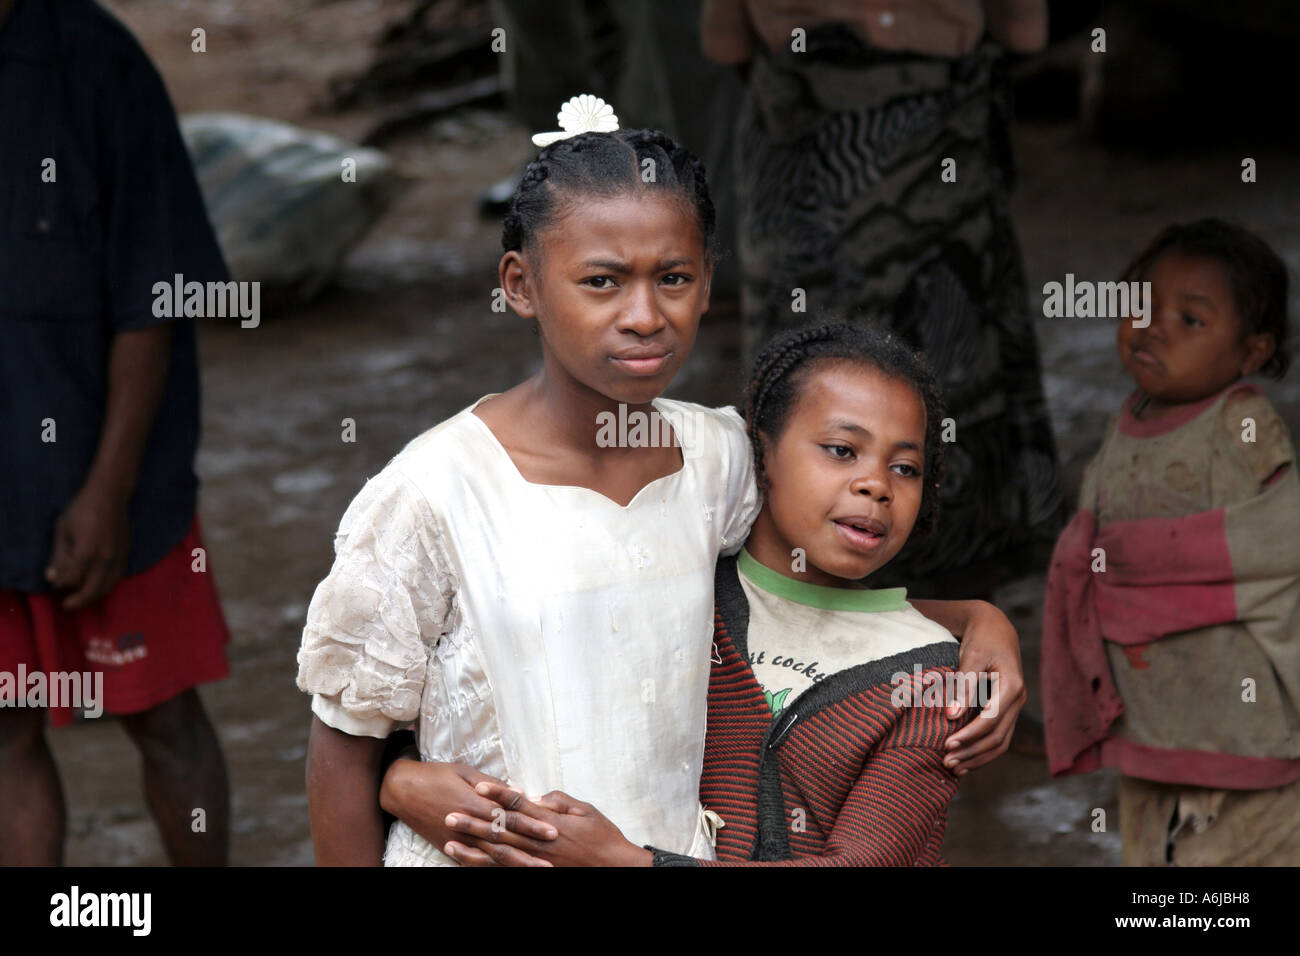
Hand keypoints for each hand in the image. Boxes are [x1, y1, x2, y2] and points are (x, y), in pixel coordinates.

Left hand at [44, 482, 129, 609]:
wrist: (110, 496)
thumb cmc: (82, 510)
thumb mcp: (62, 531)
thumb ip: (58, 557)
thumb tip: (52, 578)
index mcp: (87, 551)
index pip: (73, 579)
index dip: (61, 584)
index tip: (53, 585)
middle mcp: (105, 558)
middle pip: (93, 589)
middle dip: (78, 600)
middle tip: (66, 605)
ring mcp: (118, 557)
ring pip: (107, 586)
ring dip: (93, 596)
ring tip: (82, 599)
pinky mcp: (126, 555)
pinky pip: (116, 578)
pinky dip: (106, 586)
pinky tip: (98, 586)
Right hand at [379, 759, 554, 864]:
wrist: (402, 789)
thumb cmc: (437, 775)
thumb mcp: (466, 772)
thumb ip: (494, 785)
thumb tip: (521, 792)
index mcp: (476, 803)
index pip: (510, 817)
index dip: (532, 825)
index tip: (552, 831)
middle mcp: (469, 824)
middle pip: (504, 841)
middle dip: (529, 851)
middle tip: (551, 860)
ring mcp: (458, 838)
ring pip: (490, 856)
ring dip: (513, 864)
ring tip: (534, 870)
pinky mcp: (449, 846)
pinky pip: (472, 861)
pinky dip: (488, 868)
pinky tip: (503, 872)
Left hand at [443, 783, 652, 867]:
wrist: (614, 867)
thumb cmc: (602, 836)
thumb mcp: (585, 810)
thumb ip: (559, 801)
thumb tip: (536, 796)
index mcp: (550, 823)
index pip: (518, 805)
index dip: (497, 794)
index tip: (478, 785)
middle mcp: (538, 843)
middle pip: (500, 830)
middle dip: (473, 821)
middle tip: (449, 814)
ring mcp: (535, 861)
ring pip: (497, 854)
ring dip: (472, 847)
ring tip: (449, 841)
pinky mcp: (535, 873)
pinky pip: (506, 871)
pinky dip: (486, 867)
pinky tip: (470, 863)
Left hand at [942, 601, 1025, 774]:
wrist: (995, 628)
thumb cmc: (981, 639)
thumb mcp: (971, 656)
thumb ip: (963, 686)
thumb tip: (950, 716)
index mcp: (1012, 685)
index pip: (991, 720)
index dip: (969, 735)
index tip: (946, 744)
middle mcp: (1018, 700)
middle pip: (998, 737)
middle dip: (972, 752)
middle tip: (946, 762)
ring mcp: (1015, 707)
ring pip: (1001, 742)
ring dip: (977, 757)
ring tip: (953, 767)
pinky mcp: (1007, 710)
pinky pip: (998, 737)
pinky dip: (982, 751)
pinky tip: (964, 761)